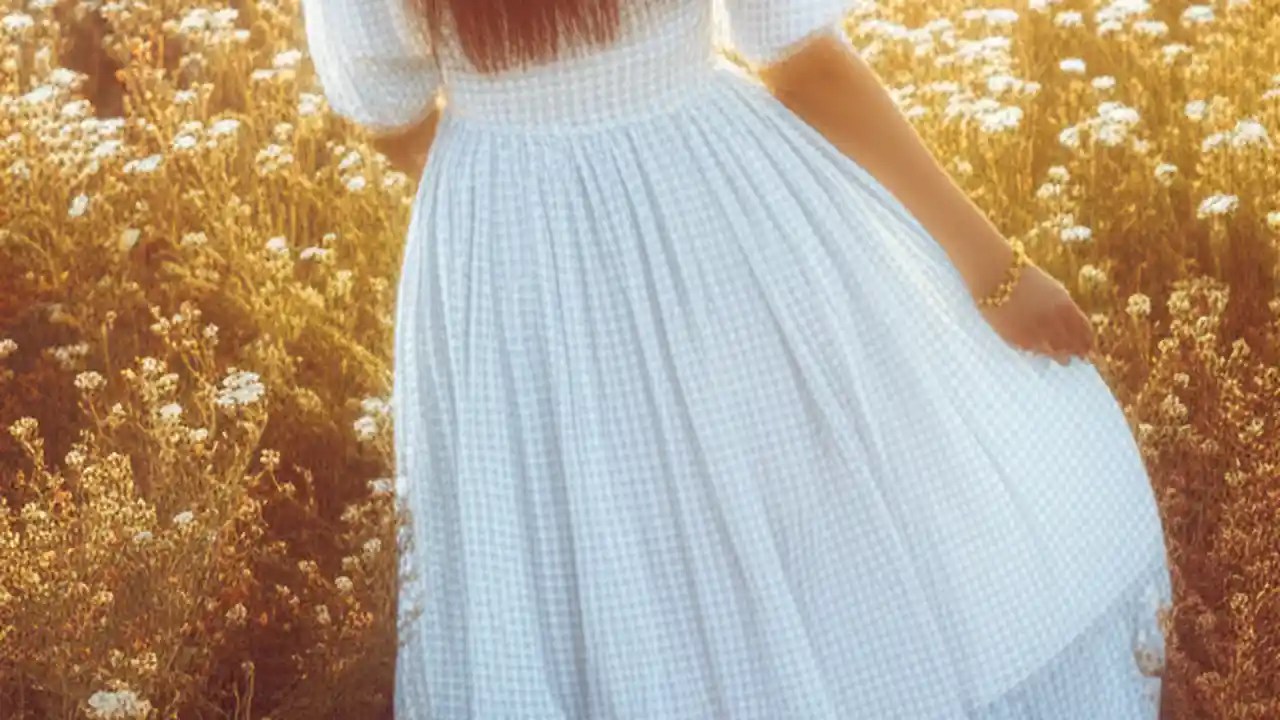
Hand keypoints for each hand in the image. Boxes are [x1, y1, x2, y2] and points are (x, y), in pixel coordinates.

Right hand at [975, 261, 1095, 364]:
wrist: (995, 276)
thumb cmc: (1025, 278)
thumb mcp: (1053, 289)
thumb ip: (1066, 308)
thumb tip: (1074, 325)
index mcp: (1066, 307)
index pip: (1084, 331)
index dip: (1088, 341)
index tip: (1089, 348)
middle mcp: (1054, 322)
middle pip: (1071, 344)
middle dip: (1076, 352)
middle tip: (1078, 358)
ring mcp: (1036, 332)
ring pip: (1054, 352)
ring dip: (1060, 357)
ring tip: (1063, 360)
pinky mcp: (1018, 338)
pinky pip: (1034, 351)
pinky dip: (1040, 353)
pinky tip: (1042, 353)